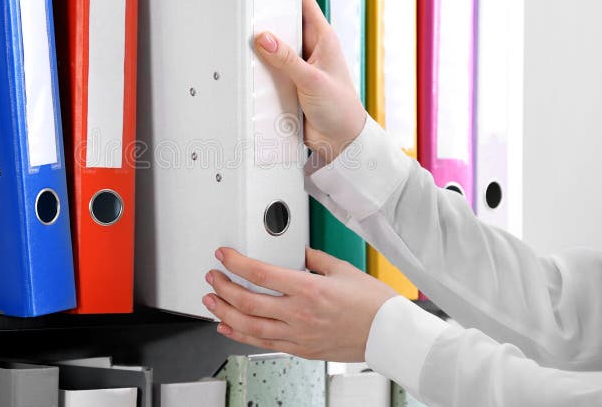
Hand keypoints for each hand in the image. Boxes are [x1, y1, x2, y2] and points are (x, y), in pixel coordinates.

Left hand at [203, 247, 395, 361]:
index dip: (236, 263)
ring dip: (225, 313)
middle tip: (213, 277)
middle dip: (223, 287)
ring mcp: (299, 335)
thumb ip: (313, 258)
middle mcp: (300, 314)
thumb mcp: (341, 269)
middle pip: (248, 302)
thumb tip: (295, 251)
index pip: (261, 274)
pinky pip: (264, 343)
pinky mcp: (301, 350)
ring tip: (212, 301)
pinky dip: (241, 336)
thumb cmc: (372, 303)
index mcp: (308, 289)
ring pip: (250, 327)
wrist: (389, 334)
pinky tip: (228, 327)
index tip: (224, 255)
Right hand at [254, 0, 367, 164]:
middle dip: (264, 17)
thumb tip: (263, 38)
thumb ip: (287, 60)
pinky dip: (257, 68)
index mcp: (322, 37)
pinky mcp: (287, 83)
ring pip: (272, 47)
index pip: (303, 1)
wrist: (341, 141)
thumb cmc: (341, 108)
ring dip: (259, 46)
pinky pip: (268, 70)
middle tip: (242, 10)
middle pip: (282, 22)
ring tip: (238, 38)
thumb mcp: (312, 80)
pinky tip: (244, 67)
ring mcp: (297, 66)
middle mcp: (309, 48)